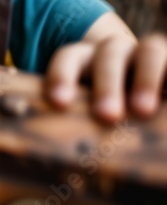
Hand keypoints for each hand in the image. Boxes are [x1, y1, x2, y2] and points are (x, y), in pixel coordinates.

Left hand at [46, 14, 166, 122]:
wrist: (135, 84)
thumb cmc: (98, 104)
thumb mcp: (83, 108)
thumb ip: (72, 117)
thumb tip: (56, 153)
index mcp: (83, 59)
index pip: (68, 58)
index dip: (61, 76)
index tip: (58, 103)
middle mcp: (114, 51)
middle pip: (107, 57)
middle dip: (106, 85)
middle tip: (106, 115)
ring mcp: (144, 53)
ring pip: (148, 52)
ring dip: (144, 80)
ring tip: (143, 110)